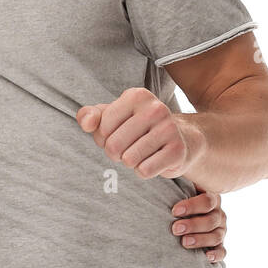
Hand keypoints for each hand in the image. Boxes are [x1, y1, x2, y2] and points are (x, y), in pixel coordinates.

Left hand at [76, 87, 202, 179]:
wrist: (180, 139)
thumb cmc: (136, 128)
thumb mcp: (110, 117)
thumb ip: (89, 116)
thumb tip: (86, 123)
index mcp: (136, 95)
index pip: (102, 127)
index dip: (103, 138)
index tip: (117, 134)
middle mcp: (155, 108)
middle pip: (114, 146)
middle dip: (116, 153)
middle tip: (129, 147)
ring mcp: (169, 128)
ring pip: (129, 160)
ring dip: (130, 163)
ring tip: (142, 153)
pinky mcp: (178, 150)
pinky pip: (144, 171)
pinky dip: (144, 171)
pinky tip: (153, 161)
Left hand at [171, 189, 226, 263]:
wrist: (183, 219)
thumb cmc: (178, 205)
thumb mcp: (180, 192)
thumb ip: (175, 186)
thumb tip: (154, 176)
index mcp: (210, 198)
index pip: (207, 201)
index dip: (192, 206)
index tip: (174, 211)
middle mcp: (217, 214)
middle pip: (211, 220)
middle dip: (193, 225)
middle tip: (175, 229)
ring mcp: (220, 230)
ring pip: (216, 236)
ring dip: (200, 240)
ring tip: (184, 243)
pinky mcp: (219, 246)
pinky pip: (222, 251)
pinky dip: (216, 254)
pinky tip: (206, 256)